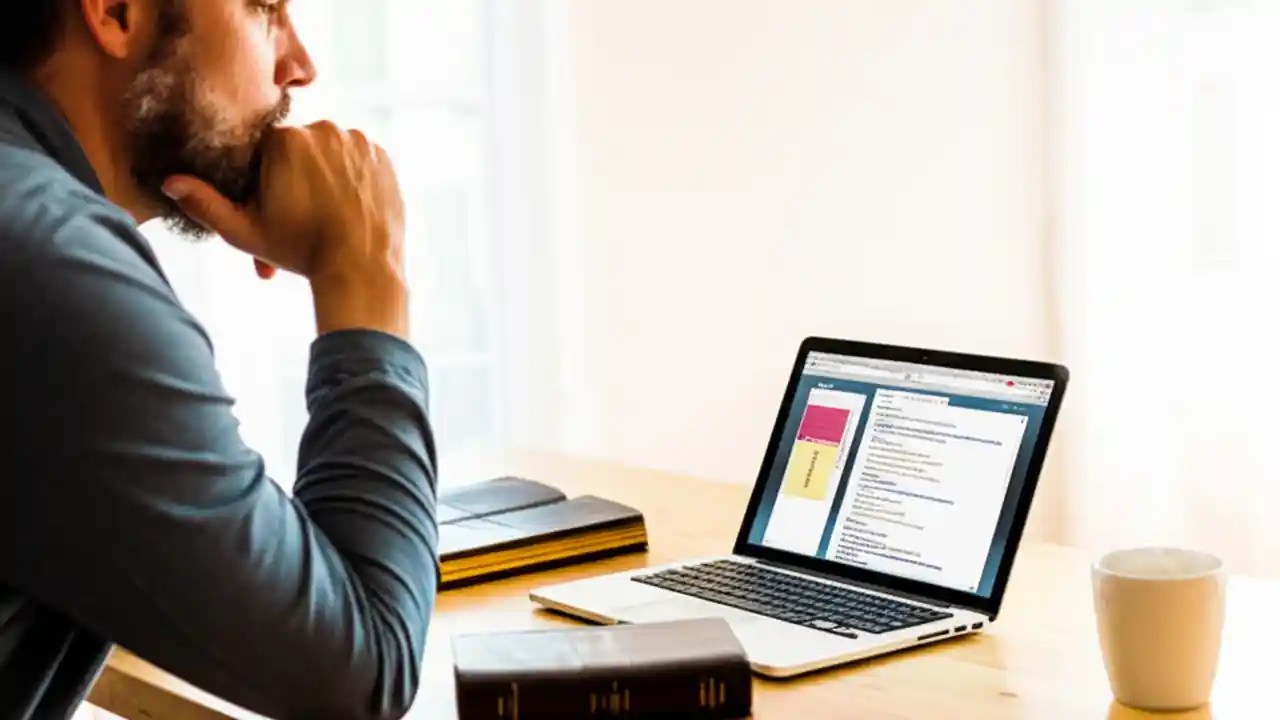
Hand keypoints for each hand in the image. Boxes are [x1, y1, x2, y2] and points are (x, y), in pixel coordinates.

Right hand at [162, 122, 408, 337]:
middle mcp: (323, 129)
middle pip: (300, 149)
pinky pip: (358, 160)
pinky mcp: (383, 156)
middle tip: (301, 219)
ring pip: (330, 153)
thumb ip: (205, 204)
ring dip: (324, 176)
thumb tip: (169, 182)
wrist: (363, 268)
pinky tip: (347, 207)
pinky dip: (352, 178)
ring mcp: (357, 141)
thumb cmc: (301, 251)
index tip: (274, 207)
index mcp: (285, 140)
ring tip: (325, 216)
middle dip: (296, 180)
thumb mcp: (245, 232)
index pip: (266, 149)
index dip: (266, 179)